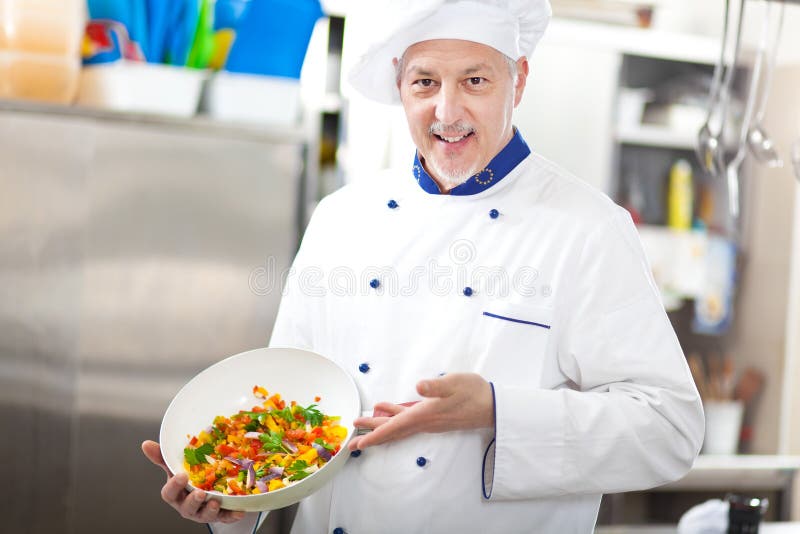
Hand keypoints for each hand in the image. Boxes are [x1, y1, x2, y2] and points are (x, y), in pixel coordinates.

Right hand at [141, 440, 244, 523]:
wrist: (206, 491)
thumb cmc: (188, 480)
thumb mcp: (176, 468)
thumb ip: (163, 458)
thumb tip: (146, 444)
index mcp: (176, 494)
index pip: (169, 493)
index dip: (174, 486)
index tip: (182, 475)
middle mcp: (188, 505)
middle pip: (187, 508)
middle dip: (193, 501)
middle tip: (200, 492)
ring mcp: (203, 512)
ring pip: (205, 515)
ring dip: (210, 510)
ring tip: (216, 502)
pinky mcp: (220, 515)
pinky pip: (225, 518)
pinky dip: (232, 516)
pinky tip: (239, 512)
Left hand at [348, 373, 493, 450]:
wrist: (492, 406)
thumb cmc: (473, 392)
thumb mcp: (455, 383)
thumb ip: (436, 386)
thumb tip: (419, 386)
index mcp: (424, 414)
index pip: (394, 426)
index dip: (376, 434)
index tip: (359, 443)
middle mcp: (424, 422)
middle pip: (393, 431)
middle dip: (372, 435)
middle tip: (353, 442)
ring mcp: (429, 422)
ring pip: (400, 427)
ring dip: (382, 427)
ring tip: (365, 426)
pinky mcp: (434, 418)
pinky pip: (408, 422)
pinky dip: (395, 419)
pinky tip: (390, 410)